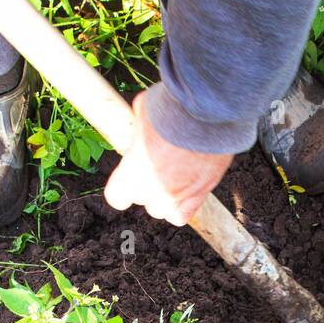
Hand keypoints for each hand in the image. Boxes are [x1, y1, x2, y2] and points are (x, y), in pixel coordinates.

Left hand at [104, 90, 231, 225]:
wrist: (206, 111)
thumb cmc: (171, 109)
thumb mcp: (141, 112)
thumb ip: (136, 131)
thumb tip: (138, 130)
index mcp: (133, 173)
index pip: (117, 197)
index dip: (120, 188)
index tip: (125, 178)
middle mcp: (155, 190)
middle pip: (145, 202)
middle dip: (146, 188)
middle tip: (153, 169)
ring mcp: (180, 194)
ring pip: (165, 211)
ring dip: (164, 199)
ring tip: (170, 180)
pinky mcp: (203, 192)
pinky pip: (186, 213)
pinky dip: (183, 205)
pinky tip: (184, 190)